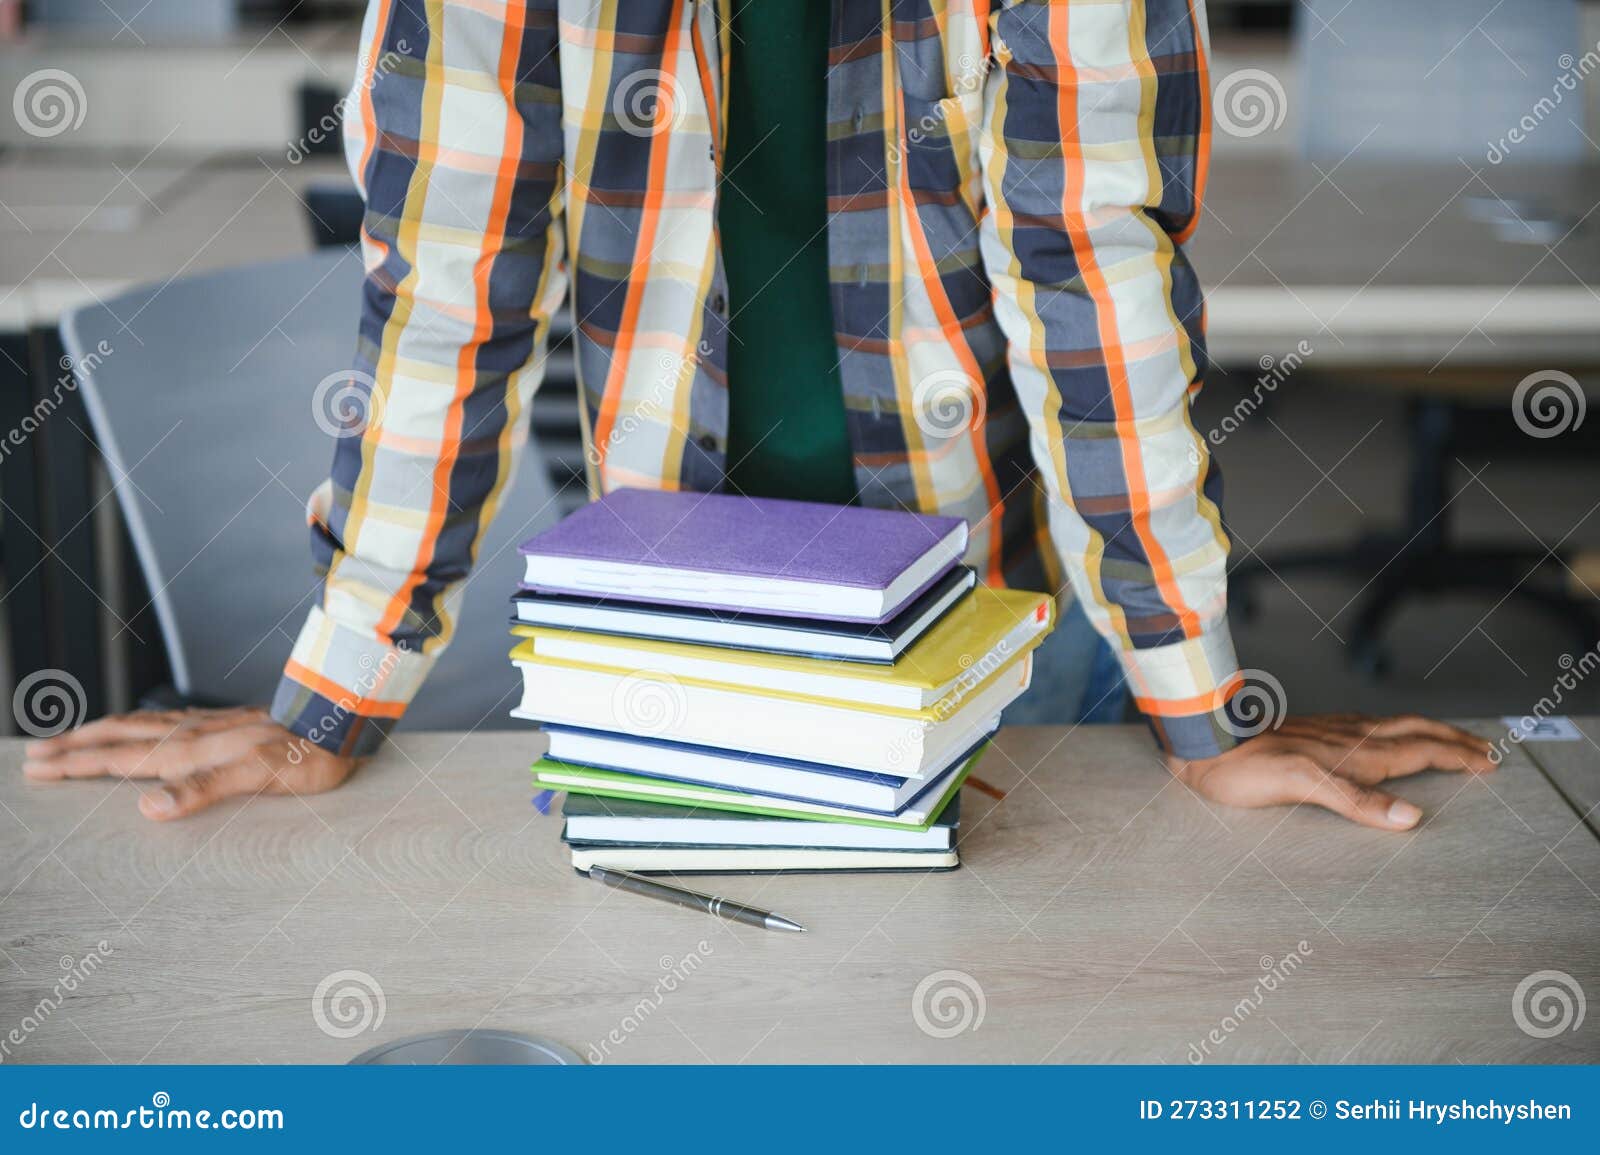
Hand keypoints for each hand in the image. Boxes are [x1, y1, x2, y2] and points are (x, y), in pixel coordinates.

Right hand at [22, 706, 356, 820]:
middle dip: (74, 746)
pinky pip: (164, 722)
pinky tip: (140, 727)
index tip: (36, 767)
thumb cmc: (306, 755)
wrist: (340, 722)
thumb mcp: (258, 776)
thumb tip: (147, 807)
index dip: (76, 764)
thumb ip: (202, 790)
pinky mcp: (225, 722)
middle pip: (118, 737)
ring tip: (71, 736)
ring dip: (100, 731)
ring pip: (139, 725)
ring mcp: (207, 724)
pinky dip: (136, 725)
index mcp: (190, 750)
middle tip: (33, 753)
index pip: (118, 757)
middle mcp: (191, 733)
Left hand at [1167, 714, 1495, 830]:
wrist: (1204, 744)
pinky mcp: (1311, 733)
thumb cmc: (1244, 769)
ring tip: (1447, 740)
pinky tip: (1383, 736)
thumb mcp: (1300, 786)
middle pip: (1414, 733)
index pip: (1419, 751)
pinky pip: (1367, 728)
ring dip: (1427, 734)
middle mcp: (1348, 738)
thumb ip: (1355, 801)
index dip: (1455, 757)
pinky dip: (1393, 732)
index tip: (1489, 762)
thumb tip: (1409, 818)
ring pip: (1392, 728)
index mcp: (1354, 752)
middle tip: (1485, 749)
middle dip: (1453, 741)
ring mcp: (1330, 732)